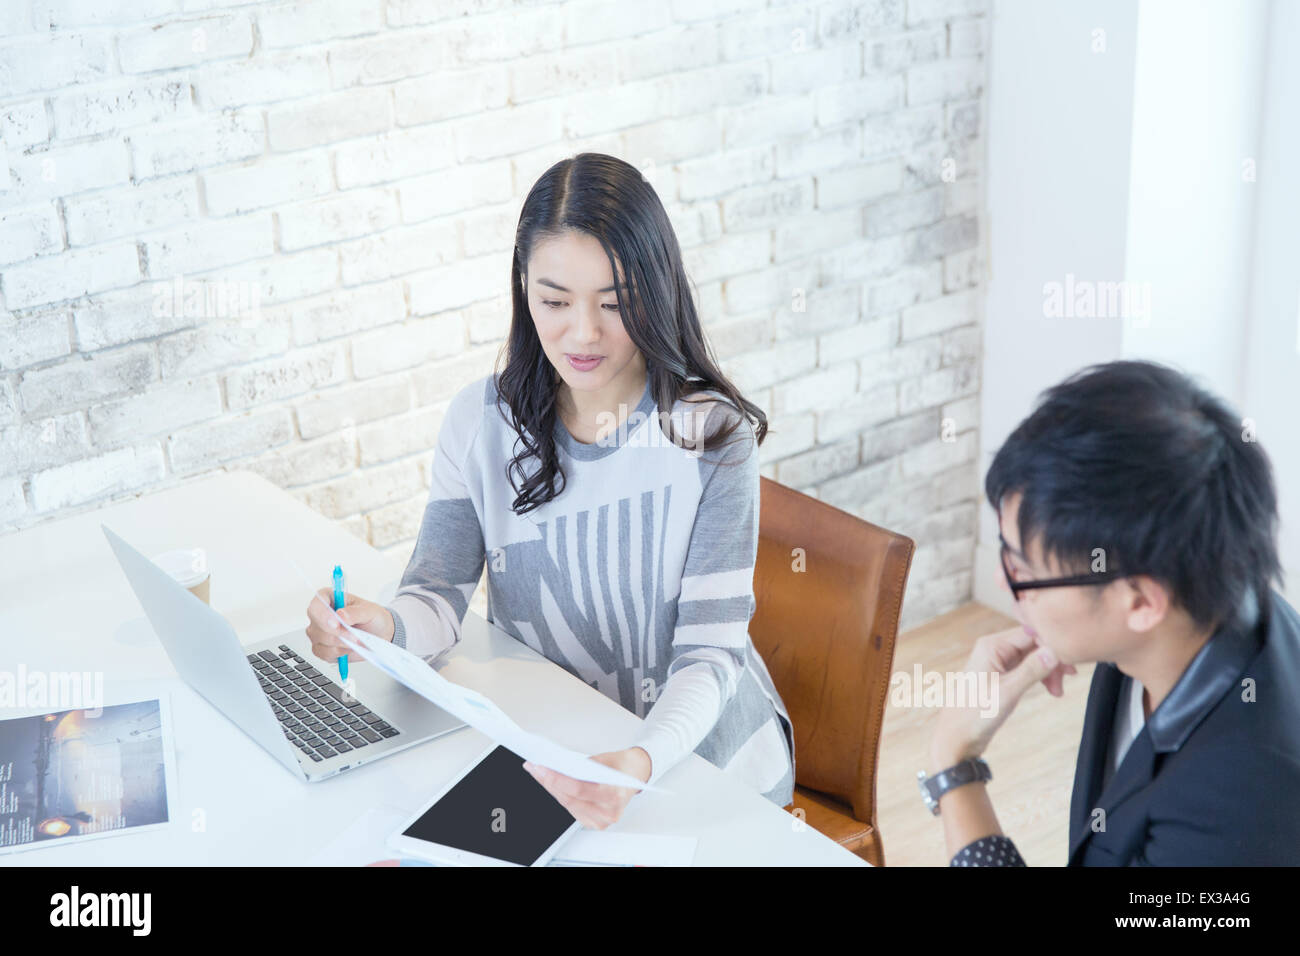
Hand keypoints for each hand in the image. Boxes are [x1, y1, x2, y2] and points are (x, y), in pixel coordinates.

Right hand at [304, 588, 394, 663]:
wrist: (379, 636)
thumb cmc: (372, 619)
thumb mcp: (370, 611)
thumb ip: (356, 612)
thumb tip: (341, 615)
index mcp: (329, 598)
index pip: (316, 605)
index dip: (323, 615)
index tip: (337, 623)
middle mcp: (320, 616)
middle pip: (316, 625)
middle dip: (337, 633)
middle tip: (355, 636)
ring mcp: (319, 633)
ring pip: (319, 641)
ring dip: (340, 644)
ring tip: (356, 641)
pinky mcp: (322, 648)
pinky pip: (324, 653)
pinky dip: (339, 653)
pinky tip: (350, 648)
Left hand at [523, 747, 651, 829]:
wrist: (636, 775)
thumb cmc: (622, 766)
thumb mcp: (603, 759)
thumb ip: (581, 766)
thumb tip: (555, 766)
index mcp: (614, 795)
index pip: (578, 789)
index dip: (557, 779)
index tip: (541, 768)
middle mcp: (609, 812)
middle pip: (569, 799)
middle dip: (549, 782)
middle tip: (534, 768)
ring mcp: (601, 821)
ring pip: (567, 805)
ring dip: (551, 789)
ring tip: (538, 773)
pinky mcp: (594, 823)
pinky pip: (571, 809)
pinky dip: (560, 795)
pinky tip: (549, 783)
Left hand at [928, 624, 1076, 771]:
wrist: (957, 736)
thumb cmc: (976, 714)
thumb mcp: (1008, 692)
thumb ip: (1032, 669)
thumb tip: (1055, 650)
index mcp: (992, 645)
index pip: (1032, 632)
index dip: (1053, 645)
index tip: (1069, 664)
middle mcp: (994, 648)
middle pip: (1035, 642)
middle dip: (1052, 660)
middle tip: (1065, 682)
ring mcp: (998, 660)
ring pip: (1034, 655)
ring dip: (1049, 670)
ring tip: (1057, 692)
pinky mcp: (1001, 673)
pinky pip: (1028, 666)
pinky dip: (1040, 676)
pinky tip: (1050, 689)